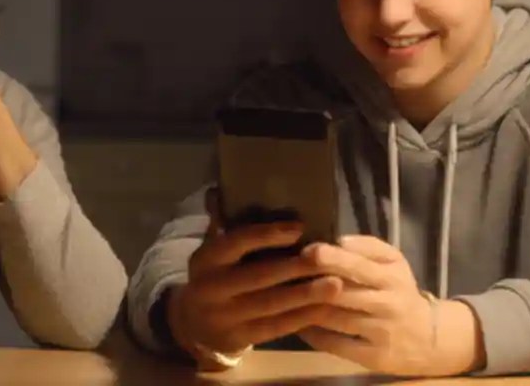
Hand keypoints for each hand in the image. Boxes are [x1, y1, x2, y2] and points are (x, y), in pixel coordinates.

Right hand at [168, 189, 339, 369]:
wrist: (193, 325)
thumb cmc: (212, 277)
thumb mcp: (210, 250)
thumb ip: (219, 222)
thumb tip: (218, 189)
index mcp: (205, 260)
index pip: (236, 243)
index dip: (267, 235)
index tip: (299, 227)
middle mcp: (212, 288)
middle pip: (259, 276)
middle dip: (296, 267)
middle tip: (327, 257)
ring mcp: (226, 316)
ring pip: (271, 305)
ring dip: (305, 295)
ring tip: (336, 284)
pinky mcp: (241, 339)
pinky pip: (275, 328)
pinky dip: (301, 318)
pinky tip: (324, 309)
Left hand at [297, 235, 480, 376]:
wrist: (428, 338)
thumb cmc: (399, 291)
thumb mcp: (394, 263)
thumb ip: (368, 247)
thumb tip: (339, 240)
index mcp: (391, 277)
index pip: (358, 266)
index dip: (331, 258)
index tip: (307, 250)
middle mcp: (387, 305)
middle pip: (341, 293)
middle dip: (311, 283)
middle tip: (286, 275)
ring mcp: (380, 333)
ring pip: (334, 319)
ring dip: (307, 308)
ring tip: (286, 297)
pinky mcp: (373, 358)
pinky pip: (335, 344)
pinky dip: (313, 334)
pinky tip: (299, 324)